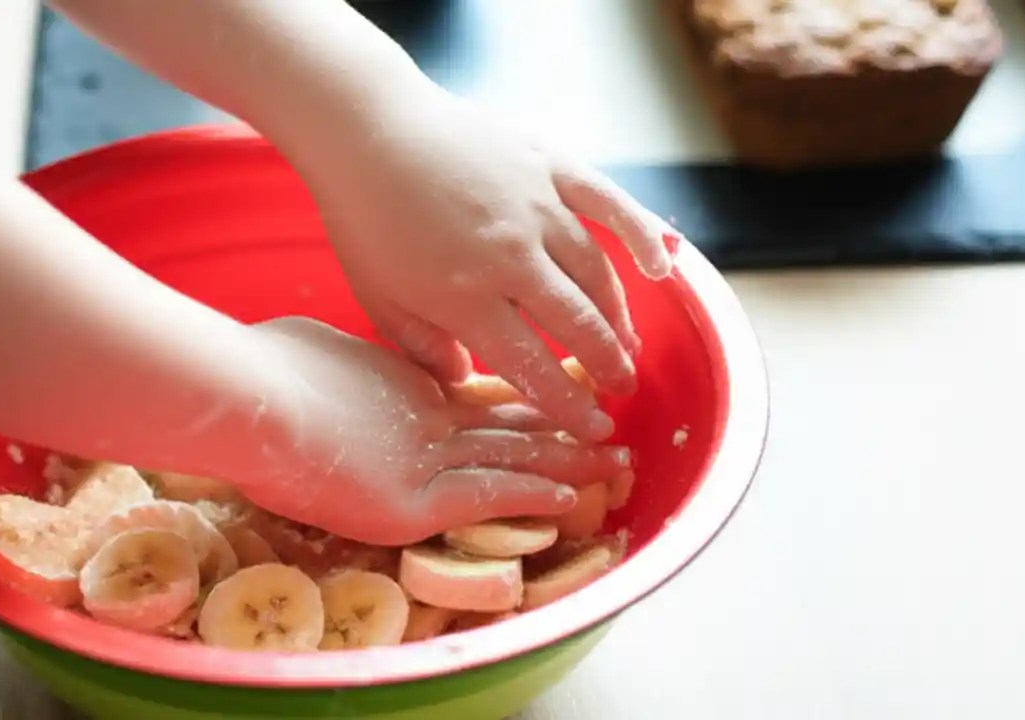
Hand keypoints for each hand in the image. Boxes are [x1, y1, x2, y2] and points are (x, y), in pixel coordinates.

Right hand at [233, 317, 629, 545]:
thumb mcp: (320, 350)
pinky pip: (487, 495)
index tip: (555, 398)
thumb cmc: (267, 366)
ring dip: (566, 462)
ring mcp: (425, 455)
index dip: (518, 402)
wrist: (249, 398)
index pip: (476, 400)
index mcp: (405, 382)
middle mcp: (428, 415)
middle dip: (560, 427)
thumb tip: (348, 371)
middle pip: (509, 423)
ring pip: (512, 456)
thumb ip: (353, 366)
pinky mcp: (415, 501)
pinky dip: (529, 496)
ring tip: (612, 463)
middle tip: (607, 426)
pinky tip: (567, 499)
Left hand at [304, 86, 678, 442]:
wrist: (367, 129)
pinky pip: (608, 203)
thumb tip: (466, 383)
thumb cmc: (365, 219)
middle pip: (576, 325)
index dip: (567, 404)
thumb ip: (424, 349)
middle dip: (606, 366)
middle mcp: (510, 258)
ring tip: (628, 347)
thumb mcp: (379, 300)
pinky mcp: (548, 164)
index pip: (532, 366)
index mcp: (466, 298)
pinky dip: (640, 234)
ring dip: (619, 316)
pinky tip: (660, 267)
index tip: (592, 428)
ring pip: (596, 273)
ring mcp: (535, 208)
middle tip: (620, 392)